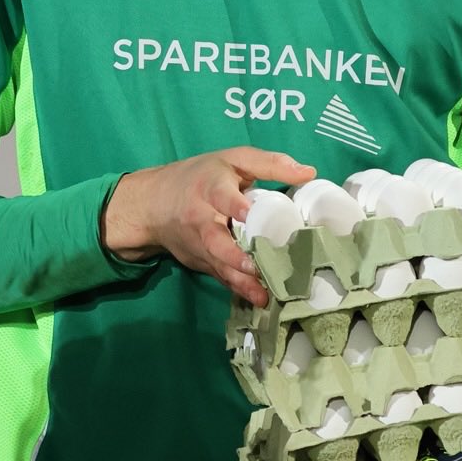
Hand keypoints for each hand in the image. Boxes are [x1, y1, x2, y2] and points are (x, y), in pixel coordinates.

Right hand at [100, 146, 315, 305]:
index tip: (248, 214)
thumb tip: (309, 173)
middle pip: (215, 239)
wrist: (152, 204)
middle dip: (233, 256)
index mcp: (210, 188)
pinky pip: (220, 277)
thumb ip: (269, 164)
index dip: (234, 205)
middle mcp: (201, 219)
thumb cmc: (202, 177)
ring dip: (239, 281)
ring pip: (218, 264)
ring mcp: (200, 245)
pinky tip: (257, 300)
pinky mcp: (202, 262)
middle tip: (254, 267)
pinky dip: (238, 289)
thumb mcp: (232, 160)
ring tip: (262, 295)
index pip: (221, 196)